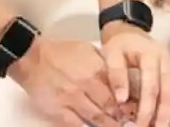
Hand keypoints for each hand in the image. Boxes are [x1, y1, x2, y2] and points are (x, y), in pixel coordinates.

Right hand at [10, 37, 126, 126]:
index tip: (139, 110)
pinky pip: (76, 124)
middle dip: (124, 118)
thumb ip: (104, 64)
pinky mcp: (58, 110)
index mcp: (96, 68)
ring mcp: (72, 98)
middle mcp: (86, 84)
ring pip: (97, 118)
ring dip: (110, 126)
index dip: (130, 102)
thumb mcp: (88, 50)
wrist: (31, 57)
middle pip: (111, 106)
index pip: (119, 88)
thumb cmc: (60, 52)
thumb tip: (121, 79)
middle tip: (133, 124)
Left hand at [101, 26, 169, 126]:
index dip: (148, 108)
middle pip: (169, 91)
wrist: (129, 32)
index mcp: (151, 54)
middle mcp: (166, 60)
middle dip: (165, 114)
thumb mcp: (111, 54)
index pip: (152, 86)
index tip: (140, 124)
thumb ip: (116, 75)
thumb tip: (122, 100)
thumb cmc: (119, 44)